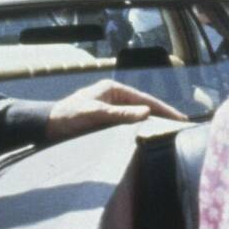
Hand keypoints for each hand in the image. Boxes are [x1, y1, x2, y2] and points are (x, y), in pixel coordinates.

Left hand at [45, 80, 188, 140]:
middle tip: (181, 127)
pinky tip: (148, 138)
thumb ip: (120, 113)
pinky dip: (140, 130)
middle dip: (162, 116)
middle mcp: (114, 97)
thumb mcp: (95, 113)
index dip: (164, 110)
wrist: (48, 126)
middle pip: (144, 107)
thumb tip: (147, 112)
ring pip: (137, 117)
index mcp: (113, 89)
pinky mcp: (106, 121)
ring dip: (152, 124)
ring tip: (170, 134)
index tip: (180, 119)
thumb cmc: (68, 116)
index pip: (145, 99)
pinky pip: (128, 125)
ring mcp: (111, 109)